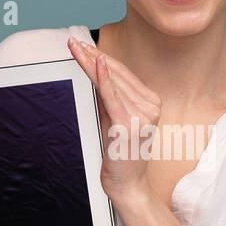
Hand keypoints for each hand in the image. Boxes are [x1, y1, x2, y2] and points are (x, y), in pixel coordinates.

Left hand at [66, 36, 161, 204]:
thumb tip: (94, 71)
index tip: (85, 45)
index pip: (124, 74)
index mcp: (151, 103)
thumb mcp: (113, 118)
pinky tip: (96, 63)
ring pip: (112, 81)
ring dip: (91, 62)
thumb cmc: (120, 153)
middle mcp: (150, 107)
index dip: (103, 57)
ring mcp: (142, 115)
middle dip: (93, 55)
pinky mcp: (128, 125)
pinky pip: (112, 96)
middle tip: (74, 41)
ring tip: (75, 48)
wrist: (127, 184)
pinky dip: (103, 78)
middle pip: (117, 74)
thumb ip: (108, 97)